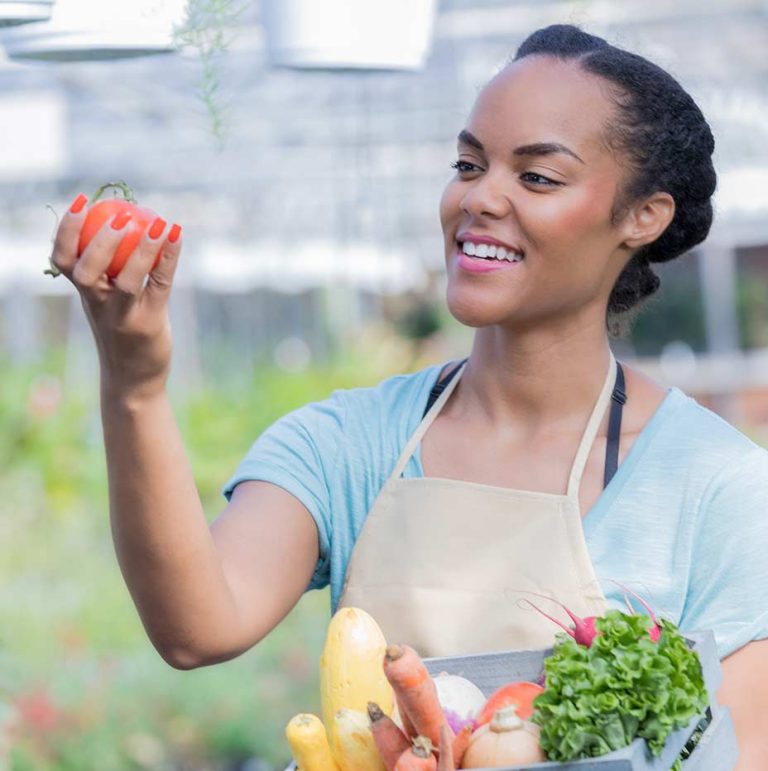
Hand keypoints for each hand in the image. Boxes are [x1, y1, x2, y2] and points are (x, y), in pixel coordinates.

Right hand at [49, 193, 182, 398]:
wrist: (134, 380)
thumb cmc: (123, 332)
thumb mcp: (109, 303)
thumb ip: (109, 274)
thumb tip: (125, 227)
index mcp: (86, 294)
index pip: (63, 260)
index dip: (67, 230)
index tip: (81, 202)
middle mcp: (99, 305)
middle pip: (86, 271)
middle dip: (97, 240)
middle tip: (119, 214)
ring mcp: (124, 316)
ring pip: (126, 281)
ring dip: (141, 250)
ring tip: (156, 224)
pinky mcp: (149, 324)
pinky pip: (159, 286)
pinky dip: (168, 259)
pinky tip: (177, 235)